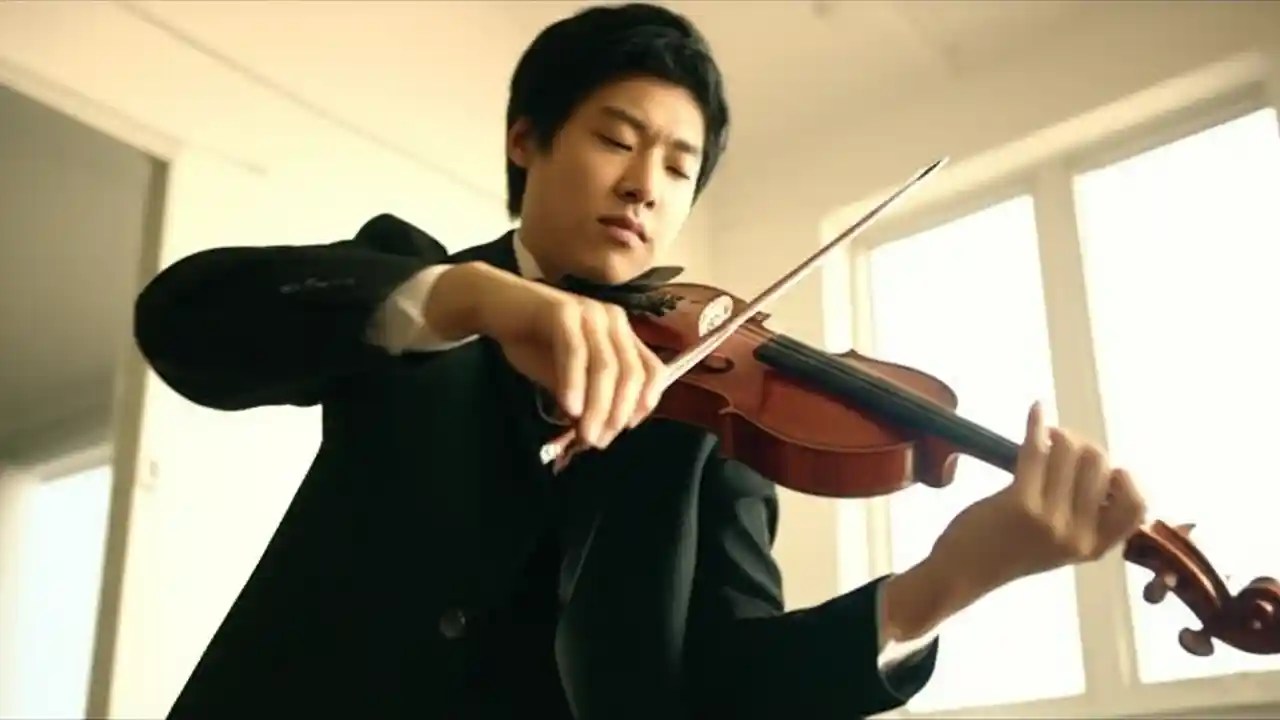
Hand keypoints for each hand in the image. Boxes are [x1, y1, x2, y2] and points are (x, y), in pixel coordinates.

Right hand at [456, 263, 666, 448]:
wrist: (493, 305)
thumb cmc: (532, 341)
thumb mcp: (566, 376)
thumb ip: (585, 397)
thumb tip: (598, 433)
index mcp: (620, 333)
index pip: (651, 369)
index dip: (644, 401)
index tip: (626, 429)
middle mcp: (612, 320)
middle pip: (630, 372)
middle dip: (617, 412)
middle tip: (599, 441)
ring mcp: (589, 312)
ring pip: (605, 366)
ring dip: (598, 406)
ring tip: (586, 434)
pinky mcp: (562, 310)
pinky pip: (575, 352)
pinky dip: (574, 383)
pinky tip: (569, 408)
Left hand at [931, 401, 1147, 590]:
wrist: (964, 572)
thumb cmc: (1010, 550)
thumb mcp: (1060, 544)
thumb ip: (1084, 515)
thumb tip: (1098, 458)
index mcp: (1094, 546)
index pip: (1137, 506)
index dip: (1124, 478)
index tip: (1103, 469)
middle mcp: (1078, 535)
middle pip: (1099, 463)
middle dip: (1081, 445)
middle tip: (1058, 445)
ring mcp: (1051, 519)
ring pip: (1070, 450)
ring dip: (1057, 433)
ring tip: (1044, 436)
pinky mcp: (1020, 503)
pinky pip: (1036, 448)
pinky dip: (1037, 423)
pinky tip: (1036, 410)